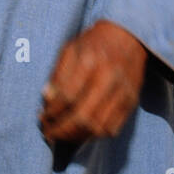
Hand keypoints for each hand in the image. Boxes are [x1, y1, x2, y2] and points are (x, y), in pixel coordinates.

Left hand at [38, 19, 147, 148]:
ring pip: (98, 127)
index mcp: (89, 61)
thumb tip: (47, 99)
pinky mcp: (131, 102)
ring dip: (76, 137)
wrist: (128, 36)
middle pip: (83, 116)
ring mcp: (122, 92)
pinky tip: (81, 132)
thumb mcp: (70, 49)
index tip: (42, 117)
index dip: (52, 111)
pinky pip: (112, 128)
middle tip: (49, 133)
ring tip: (62, 136)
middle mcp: (107, 78)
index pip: (67, 96)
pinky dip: (94, 135)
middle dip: (62, 130)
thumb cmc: (93, 42)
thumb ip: (57, 74)